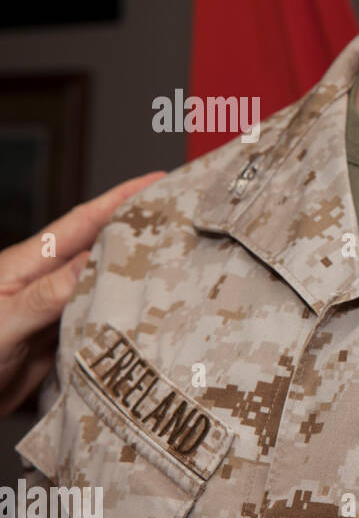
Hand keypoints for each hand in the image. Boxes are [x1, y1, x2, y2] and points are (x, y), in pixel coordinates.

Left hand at [0, 171, 165, 415]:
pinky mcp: (62, 336)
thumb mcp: (3, 323)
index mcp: (25, 266)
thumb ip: (44, 296)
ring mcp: (55, 308)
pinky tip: (151, 305)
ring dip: (139, 266)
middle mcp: (45, 282)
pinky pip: (103, 313)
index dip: (119, 199)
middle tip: (182, 213)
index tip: (157, 181)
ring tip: (179, 254)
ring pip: (106, 279)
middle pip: (99, 244)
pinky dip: (129, 305)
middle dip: (138, 224)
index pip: (80, 223)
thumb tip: (89, 263)